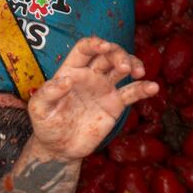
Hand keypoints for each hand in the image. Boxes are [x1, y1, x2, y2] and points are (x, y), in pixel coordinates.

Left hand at [27, 38, 159, 161]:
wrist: (60, 149)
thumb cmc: (46, 126)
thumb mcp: (39, 110)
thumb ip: (48, 93)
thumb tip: (65, 80)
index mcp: (72, 70)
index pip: (85, 49)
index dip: (95, 43)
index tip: (105, 46)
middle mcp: (90, 75)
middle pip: (109, 54)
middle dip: (119, 55)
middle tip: (125, 68)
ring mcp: (105, 88)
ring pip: (123, 68)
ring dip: (134, 64)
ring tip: (138, 73)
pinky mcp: (115, 104)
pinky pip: (132, 92)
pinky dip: (144, 88)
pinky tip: (153, 88)